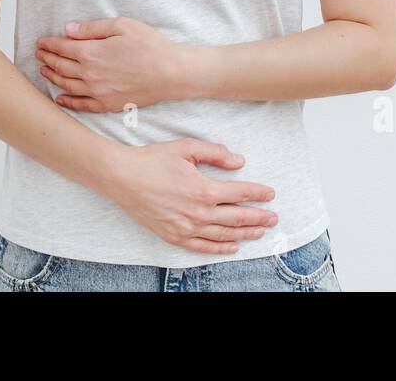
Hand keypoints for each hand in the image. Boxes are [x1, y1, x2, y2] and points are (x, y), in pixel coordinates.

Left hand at [36, 16, 191, 111]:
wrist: (172, 73)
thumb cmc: (151, 45)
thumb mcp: (122, 26)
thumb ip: (92, 28)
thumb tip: (69, 29)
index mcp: (92, 53)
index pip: (62, 48)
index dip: (49, 44)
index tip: (40, 41)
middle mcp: (91, 75)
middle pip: (62, 66)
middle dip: (48, 59)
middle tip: (39, 54)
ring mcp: (99, 92)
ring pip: (68, 86)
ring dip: (53, 77)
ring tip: (44, 71)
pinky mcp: (109, 104)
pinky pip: (82, 105)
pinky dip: (68, 102)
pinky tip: (60, 98)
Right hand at [103, 139, 278, 253]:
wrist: (122, 177)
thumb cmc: (153, 159)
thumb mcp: (186, 147)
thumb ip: (216, 153)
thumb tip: (239, 161)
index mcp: (204, 189)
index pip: (241, 193)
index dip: (259, 194)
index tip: (270, 194)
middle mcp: (198, 212)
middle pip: (238, 217)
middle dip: (259, 217)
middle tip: (274, 217)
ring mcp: (186, 227)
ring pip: (224, 234)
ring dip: (246, 233)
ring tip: (260, 231)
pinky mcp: (174, 236)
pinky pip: (203, 246)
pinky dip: (221, 248)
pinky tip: (233, 246)